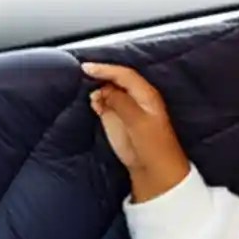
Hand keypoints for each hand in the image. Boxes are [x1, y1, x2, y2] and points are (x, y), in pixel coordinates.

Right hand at [83, 62, 189, 201]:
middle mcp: (136, 98)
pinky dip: (97, 101)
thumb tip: (104, 89)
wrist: (154, 171)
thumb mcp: (138, 122)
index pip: (124, 75)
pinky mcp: (117, 121)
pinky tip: (93, 104)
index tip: (86, 68)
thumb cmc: (153, 146)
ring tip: (92, 97)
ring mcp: (126, 109)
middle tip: (84, 75)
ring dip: (98, 90)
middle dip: (101, 75)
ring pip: (109, 91)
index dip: (106, 69)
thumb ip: (121, 102)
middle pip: (116, 79)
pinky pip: (104, 104)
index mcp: (146, 95)